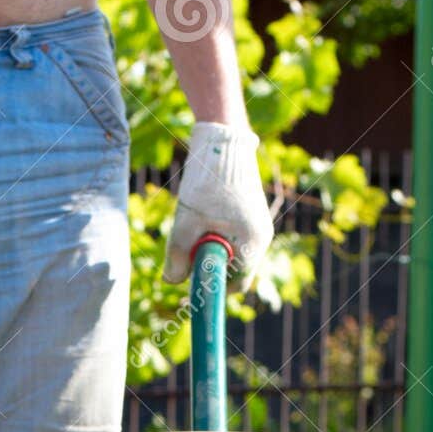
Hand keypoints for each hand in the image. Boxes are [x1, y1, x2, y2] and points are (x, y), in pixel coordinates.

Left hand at [163, 122, 272, 284]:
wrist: (222, 139)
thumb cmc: (206, 181)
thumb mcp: (184, 224)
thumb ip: (177, 258)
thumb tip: (171, 282)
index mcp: (252, 244)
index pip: (234, 286)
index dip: (211, 292)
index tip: (188, 291)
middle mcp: (261, 238)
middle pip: (233, 271)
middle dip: (207, 269)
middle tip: (184, 256)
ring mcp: (258, 226)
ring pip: (230, 254)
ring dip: (208, 250)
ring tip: (192, 226)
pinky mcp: (250, 215)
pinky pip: (232, 238)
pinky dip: (214, 236)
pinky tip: (201, 217)